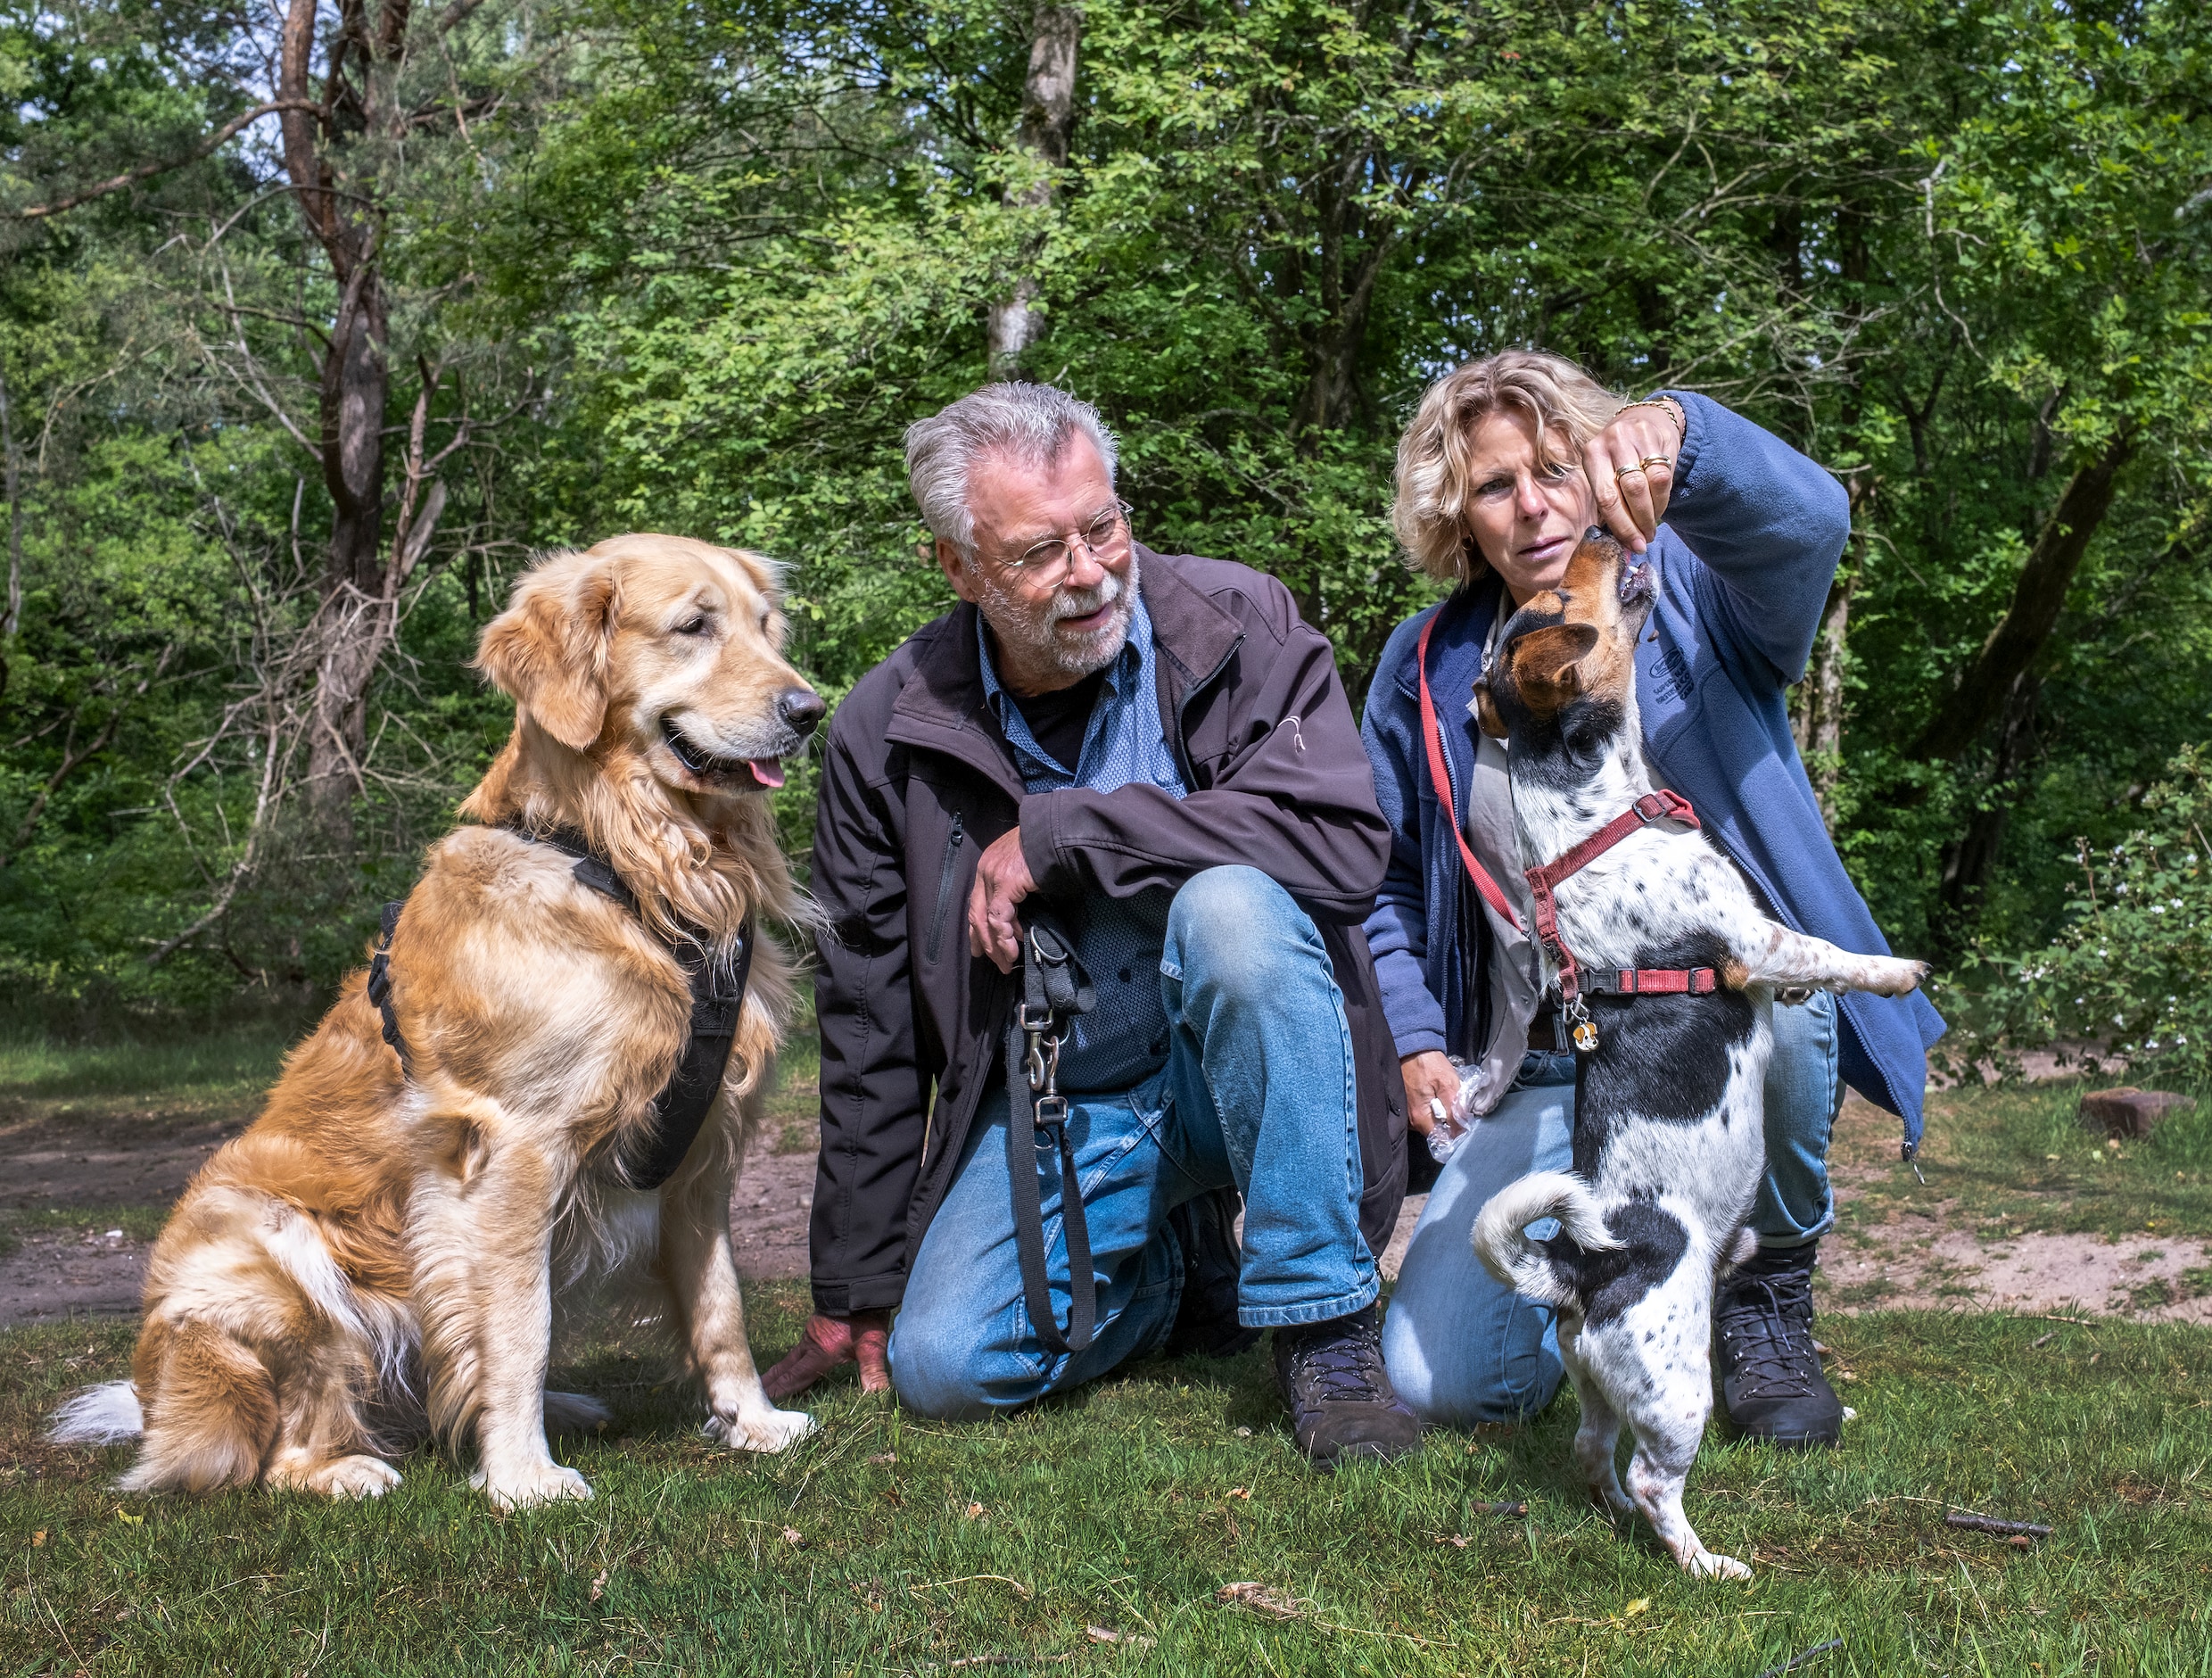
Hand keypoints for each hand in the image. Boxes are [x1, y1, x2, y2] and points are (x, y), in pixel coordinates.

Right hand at [760, 1310, 890, 1401]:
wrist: (860, 1285)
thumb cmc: (864, 1317)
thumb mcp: (872, 1345)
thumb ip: (873, 1371)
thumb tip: (878, 1396)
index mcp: (820, 1353)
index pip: (796, 1377)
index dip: (781, 1390)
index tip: (764, 1400)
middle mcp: (811, 1345)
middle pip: (787, 1367)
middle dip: (772, 1381)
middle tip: (755, 1391)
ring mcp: (812, 1333)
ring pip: (791, 1356)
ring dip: (780, 1369)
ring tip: (766, 1380)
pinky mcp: (818, 1325)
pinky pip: (799, 1347)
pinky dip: (791, 1358)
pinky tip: (795, 1358)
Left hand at [968, 826, 1035, 972]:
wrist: (1056, 832)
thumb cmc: (1047, 847)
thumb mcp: (1025, 868)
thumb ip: (1016, 889)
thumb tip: (1019, 920)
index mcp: (988, 865)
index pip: (977, 901)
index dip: (977, 926)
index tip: (980, 946)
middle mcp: (985, 871)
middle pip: (976, 913)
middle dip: (983, 940)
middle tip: (992, 960)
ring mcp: (992, 877)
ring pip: (985, 920)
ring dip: (996, 945)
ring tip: (1007, 962)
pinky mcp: (1004, 884)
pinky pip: (999, 918)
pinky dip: (1005, 937)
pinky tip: (1013, 949)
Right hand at [1401, 1050, 1461, 1138]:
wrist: (1411, 1046)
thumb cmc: (1429, 1063)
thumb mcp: (1449, 1084)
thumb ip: (1455, 1109)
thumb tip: (1461, 1129)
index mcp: (1419, 1117)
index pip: (1439, 1139)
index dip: (1453, 1134)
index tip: (1462, 1124)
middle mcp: (1409, 1119)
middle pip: (1433, 1131)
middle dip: (1446, 1123)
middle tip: (1454, 1105)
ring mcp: (1405, 1111)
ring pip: (1428, 1122)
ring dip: (1438, 1114)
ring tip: (1444, 1097)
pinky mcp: (1405, 1103)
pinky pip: (1421, 1112)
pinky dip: (1430, 1107)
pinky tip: (1435, 1094)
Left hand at [1584, 396, 1683, 555]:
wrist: (1644, 418)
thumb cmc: (1619, 457)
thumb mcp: (1605, 470)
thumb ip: (1609, 499)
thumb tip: (1619, 541)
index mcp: (1591, 454)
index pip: (1606, 497)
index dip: (1621, 526)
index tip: (1633, 545)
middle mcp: (1611, 442)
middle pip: (1629, 491)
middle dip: (1639, 521)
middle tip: (1645, 540)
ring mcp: (1635, 436)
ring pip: (1649, 484)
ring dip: (1653, 512)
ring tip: (1652, 526)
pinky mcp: (1656, 436)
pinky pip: (1663, 475)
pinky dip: (1662, 498)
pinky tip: (1659, 506)